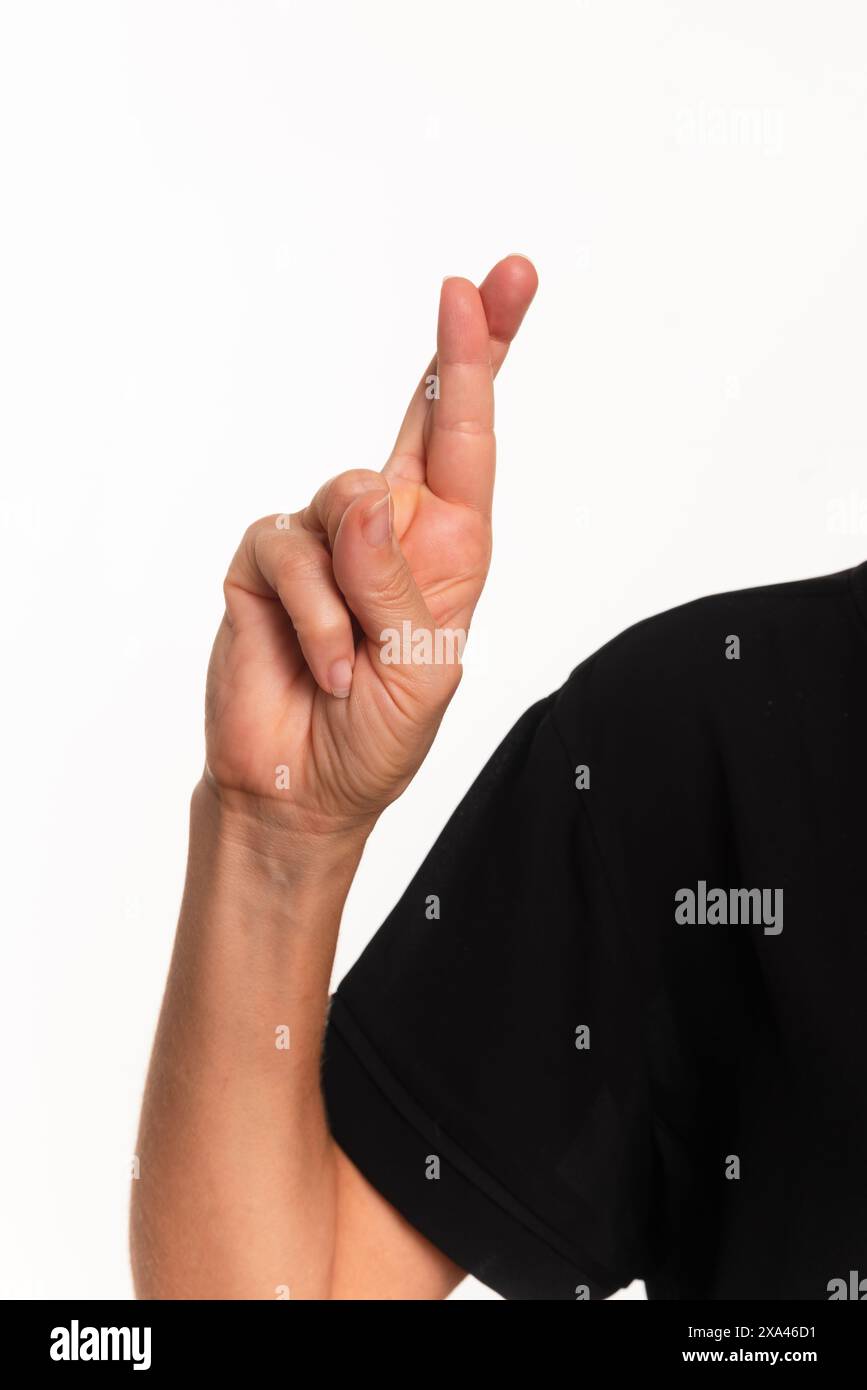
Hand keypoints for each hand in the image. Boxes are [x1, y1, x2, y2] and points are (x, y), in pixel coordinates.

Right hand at [203, 256, 537, 840]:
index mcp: (446, 549)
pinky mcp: (265, 561)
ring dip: (359, 593)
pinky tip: (325, 667)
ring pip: (346, 499)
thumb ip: (398, 583)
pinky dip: (319, 621)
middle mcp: (387, 529)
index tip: (498, 286)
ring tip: (358, 663)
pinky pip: (293, 554)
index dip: (483, 361)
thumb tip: (362, 497)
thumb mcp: (423, 667)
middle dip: (457, 350)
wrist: (300, 791)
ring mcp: (322, 539)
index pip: (467, 441)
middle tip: (476, 283)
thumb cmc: (378, 734)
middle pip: (417, 417)